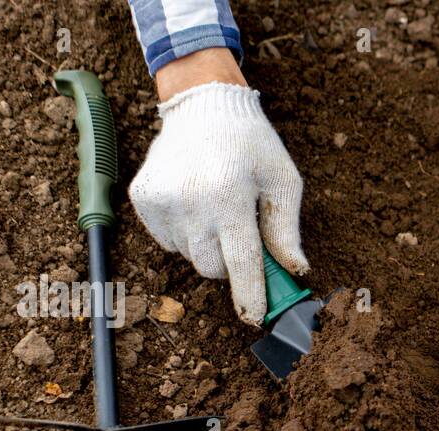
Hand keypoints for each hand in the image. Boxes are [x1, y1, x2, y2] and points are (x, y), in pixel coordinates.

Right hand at [129, 62, 306, 324]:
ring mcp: (162, 200)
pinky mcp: (143, 198)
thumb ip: (286, 230)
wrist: (203, 105)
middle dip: (231, 260)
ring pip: (191, 256)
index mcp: (229, 196)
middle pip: (213, 267)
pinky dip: (185, 232)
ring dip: (207, 245)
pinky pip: (169, 241)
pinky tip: (194, 201)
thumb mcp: (283, 181)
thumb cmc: (251, 145)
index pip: (241, 262)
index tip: (255, 317)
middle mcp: (190, 201)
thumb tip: (295, 271)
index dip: (251, 294)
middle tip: (240, 229)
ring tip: (216, 206)